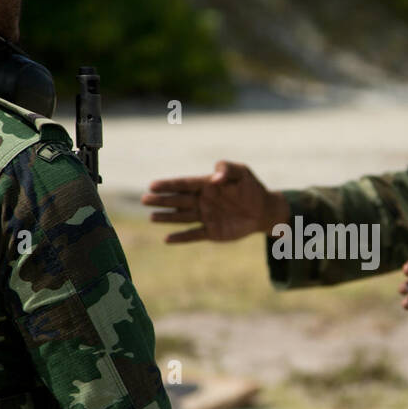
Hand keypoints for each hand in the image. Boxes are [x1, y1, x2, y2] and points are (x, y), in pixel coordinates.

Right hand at [142, 160, 288, 242]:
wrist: (263, 210)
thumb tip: (214, 179)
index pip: (183, 184)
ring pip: (182, 217)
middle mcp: (202, 201)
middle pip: (178, 200)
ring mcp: (205, 217)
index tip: (152, 185)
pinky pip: (194, 235)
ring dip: (167, 218)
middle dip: (162, 200)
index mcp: (205, 185)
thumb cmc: (251, 187)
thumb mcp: (242, 172)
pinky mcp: (211, 232)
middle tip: (144, 199)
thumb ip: (227, 169)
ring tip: (152, 217)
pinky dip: (181, 238)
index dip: (168, 185)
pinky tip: (167, 239)